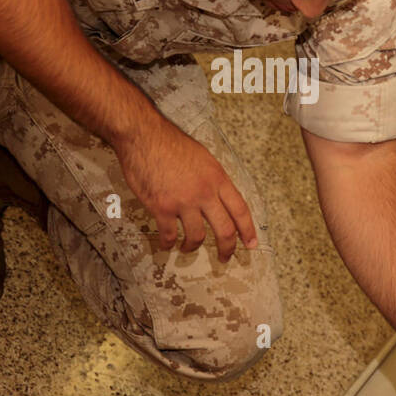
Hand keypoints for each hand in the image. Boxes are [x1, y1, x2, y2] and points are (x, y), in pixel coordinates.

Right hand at [113, 118, 257, 262]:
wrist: (144, 136)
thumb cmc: (170, 142)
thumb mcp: (202, 157)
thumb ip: (211, 179)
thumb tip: (216, 196)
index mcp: (217, 178)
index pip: (240, 209)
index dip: (248, 229)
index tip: (251, 244)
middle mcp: (204, 192)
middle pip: (224, 229)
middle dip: (227, 248)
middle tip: (225, 258)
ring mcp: (184, 202)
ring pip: (197, 237)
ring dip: (192, 247)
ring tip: (187, 249)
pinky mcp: (162, 208)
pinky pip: (169, 235)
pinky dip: (168, 243)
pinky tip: (166, 245)